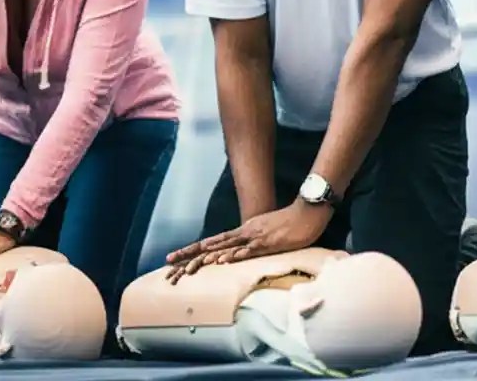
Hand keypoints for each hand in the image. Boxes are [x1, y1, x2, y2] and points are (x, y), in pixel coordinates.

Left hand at [164, 201, 331, 282]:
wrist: (308, 211)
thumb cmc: (293, 222)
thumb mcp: (271, 233)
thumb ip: (259, 241)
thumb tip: (249, 250)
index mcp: (245, 231)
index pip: (215, 241)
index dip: (194, 249)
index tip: (175, 256)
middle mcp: (245, 232)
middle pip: (212, 244)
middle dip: (190, 254)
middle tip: (168, 261)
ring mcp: (256, 237)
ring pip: (226, 248)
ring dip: (208, 257)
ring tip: (188, 265)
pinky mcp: (268, 242)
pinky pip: (248, 250)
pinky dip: (234, 256)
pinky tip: (222, 261)